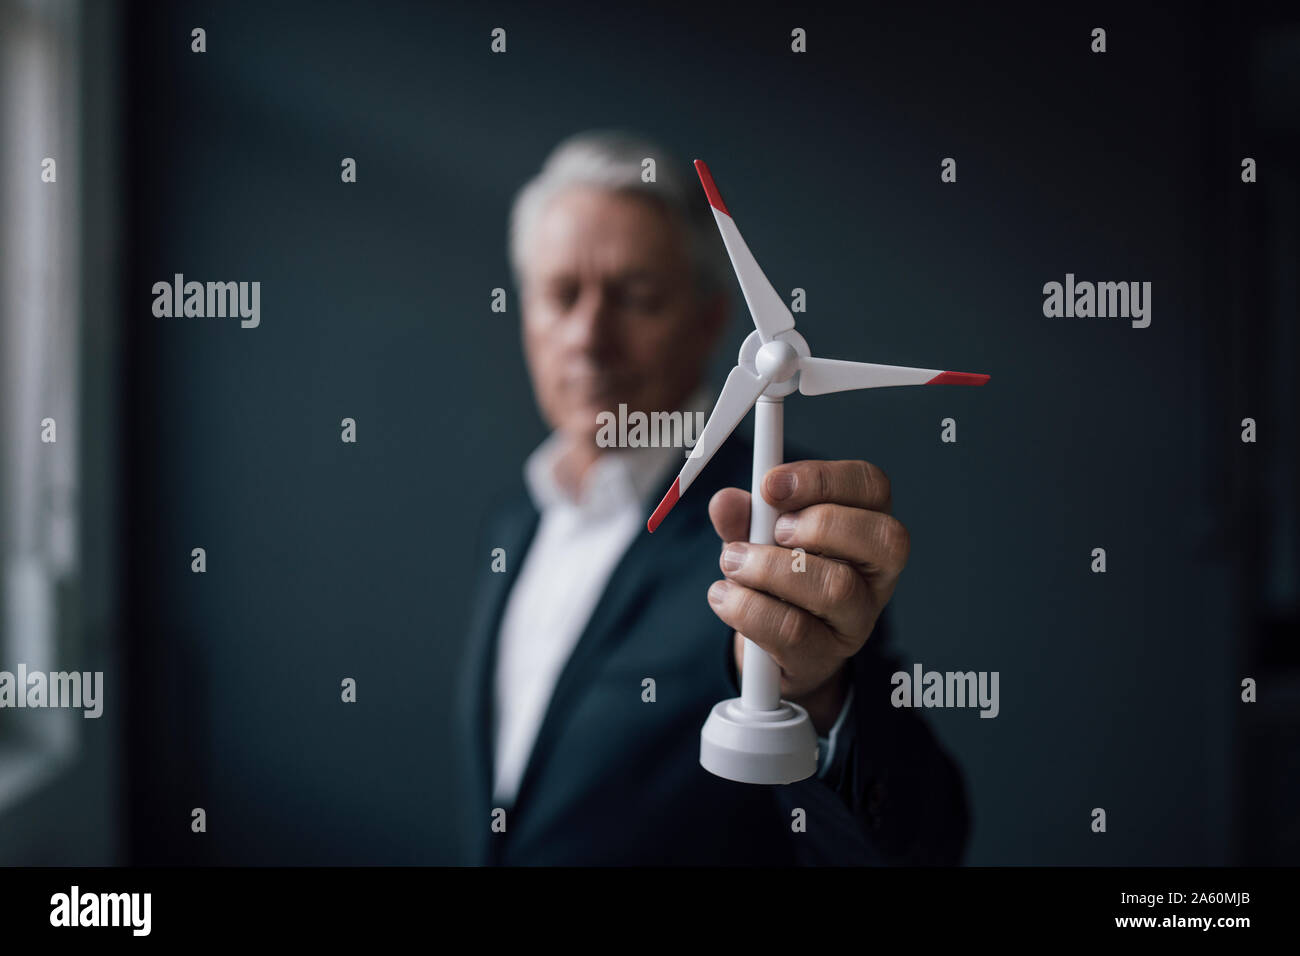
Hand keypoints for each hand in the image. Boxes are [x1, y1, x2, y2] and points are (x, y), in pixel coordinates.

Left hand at [706, 460, 909, 733]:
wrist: (772, 650)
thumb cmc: (777, 578)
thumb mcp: (758, 537)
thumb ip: (744, 516)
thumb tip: (725, 502)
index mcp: (866, 525)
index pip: (871, 486)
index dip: (824, 478)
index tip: (770, 484)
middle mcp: (876, 573)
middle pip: (884, 538)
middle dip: (819, 525)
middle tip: (773, 531)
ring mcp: (857, 619)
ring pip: (837, 588)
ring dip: (771, 569)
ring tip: (733, 563)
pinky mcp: (825, 656)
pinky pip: (794, 633)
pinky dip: (748, 609)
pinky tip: (724, 597)